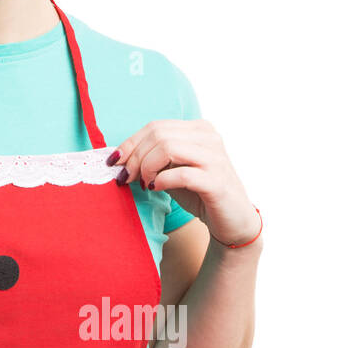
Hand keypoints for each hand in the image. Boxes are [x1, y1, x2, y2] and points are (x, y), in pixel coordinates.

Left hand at [109, 119, 260, 246]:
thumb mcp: (171, 169)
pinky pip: (182, 174)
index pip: (155, 127)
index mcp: (198, 129)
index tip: (115, 162)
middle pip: (158, 135)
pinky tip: (156, 188)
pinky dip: (163, 180)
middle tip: (127, 177)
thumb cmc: (198, 193)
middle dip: (135, 157)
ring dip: (147, 167)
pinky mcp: (217, 182)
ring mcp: (216, 158)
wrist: (231, 221)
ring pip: (168, 148)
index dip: (130, 143)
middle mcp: (209, 138)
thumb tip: (119, 157)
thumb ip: (152, 157)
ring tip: (145, 184)